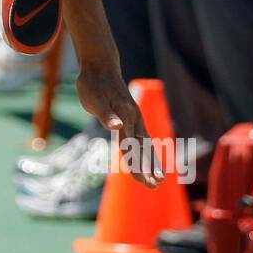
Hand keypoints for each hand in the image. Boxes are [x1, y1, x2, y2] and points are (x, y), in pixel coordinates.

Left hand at [76, 60, 162, 187]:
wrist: (100, 66)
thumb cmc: (93, 84)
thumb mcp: (94, 99)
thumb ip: (106, 114)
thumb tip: (117, 127)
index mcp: (125, 117)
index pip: (132, 146)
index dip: (137, 164)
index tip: (144, 180)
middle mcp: (134, 119)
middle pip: (143, 148)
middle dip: (149, 168)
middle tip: (155, 186)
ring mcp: (135, 118)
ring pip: (146, 144)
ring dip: (152, 162)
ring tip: (159, 179)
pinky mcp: (132, 117)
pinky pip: (142, 138)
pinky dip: (147, 151)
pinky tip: (150, 160)